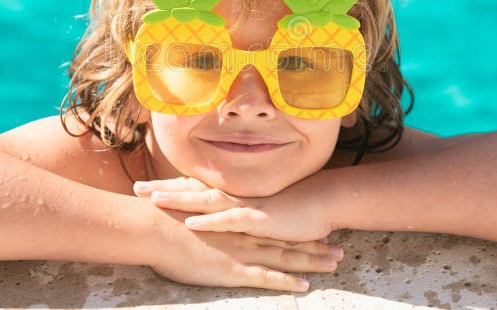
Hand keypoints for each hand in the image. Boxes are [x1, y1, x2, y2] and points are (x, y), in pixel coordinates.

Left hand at [134, 176, 333, 242]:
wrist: (320, 202)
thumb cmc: (290, 206)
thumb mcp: (257, 208)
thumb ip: (235, 209)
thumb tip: (213, 213)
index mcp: (231, 194)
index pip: (193, 187)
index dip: (168, 186)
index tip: (143, 186)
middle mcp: (233, 196)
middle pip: (192, 190)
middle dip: (163, 190)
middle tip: (136, 188)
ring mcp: (244, 206)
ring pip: (205, 202)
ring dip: (180, 200)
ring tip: (154, 200)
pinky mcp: (257, 219)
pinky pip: (229, 220)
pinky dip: (209, 222)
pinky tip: (191, 223)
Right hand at [148, 207, 342, 291]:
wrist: (156, 227)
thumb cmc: (167, 218)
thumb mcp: (194, 211)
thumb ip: (208, 214)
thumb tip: (209, 218)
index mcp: (238, 221)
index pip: (275, 226)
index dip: (297, 230)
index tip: (318, 230)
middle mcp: (246, 234)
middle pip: (288, 241)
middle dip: (315, 246)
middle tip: (340, 249)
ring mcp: (243, 251)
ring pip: (285, 257)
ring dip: (312, 261)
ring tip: (335, 263)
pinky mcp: (233, 270)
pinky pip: (266, 277)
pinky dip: (287, 281)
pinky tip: (305, 285)